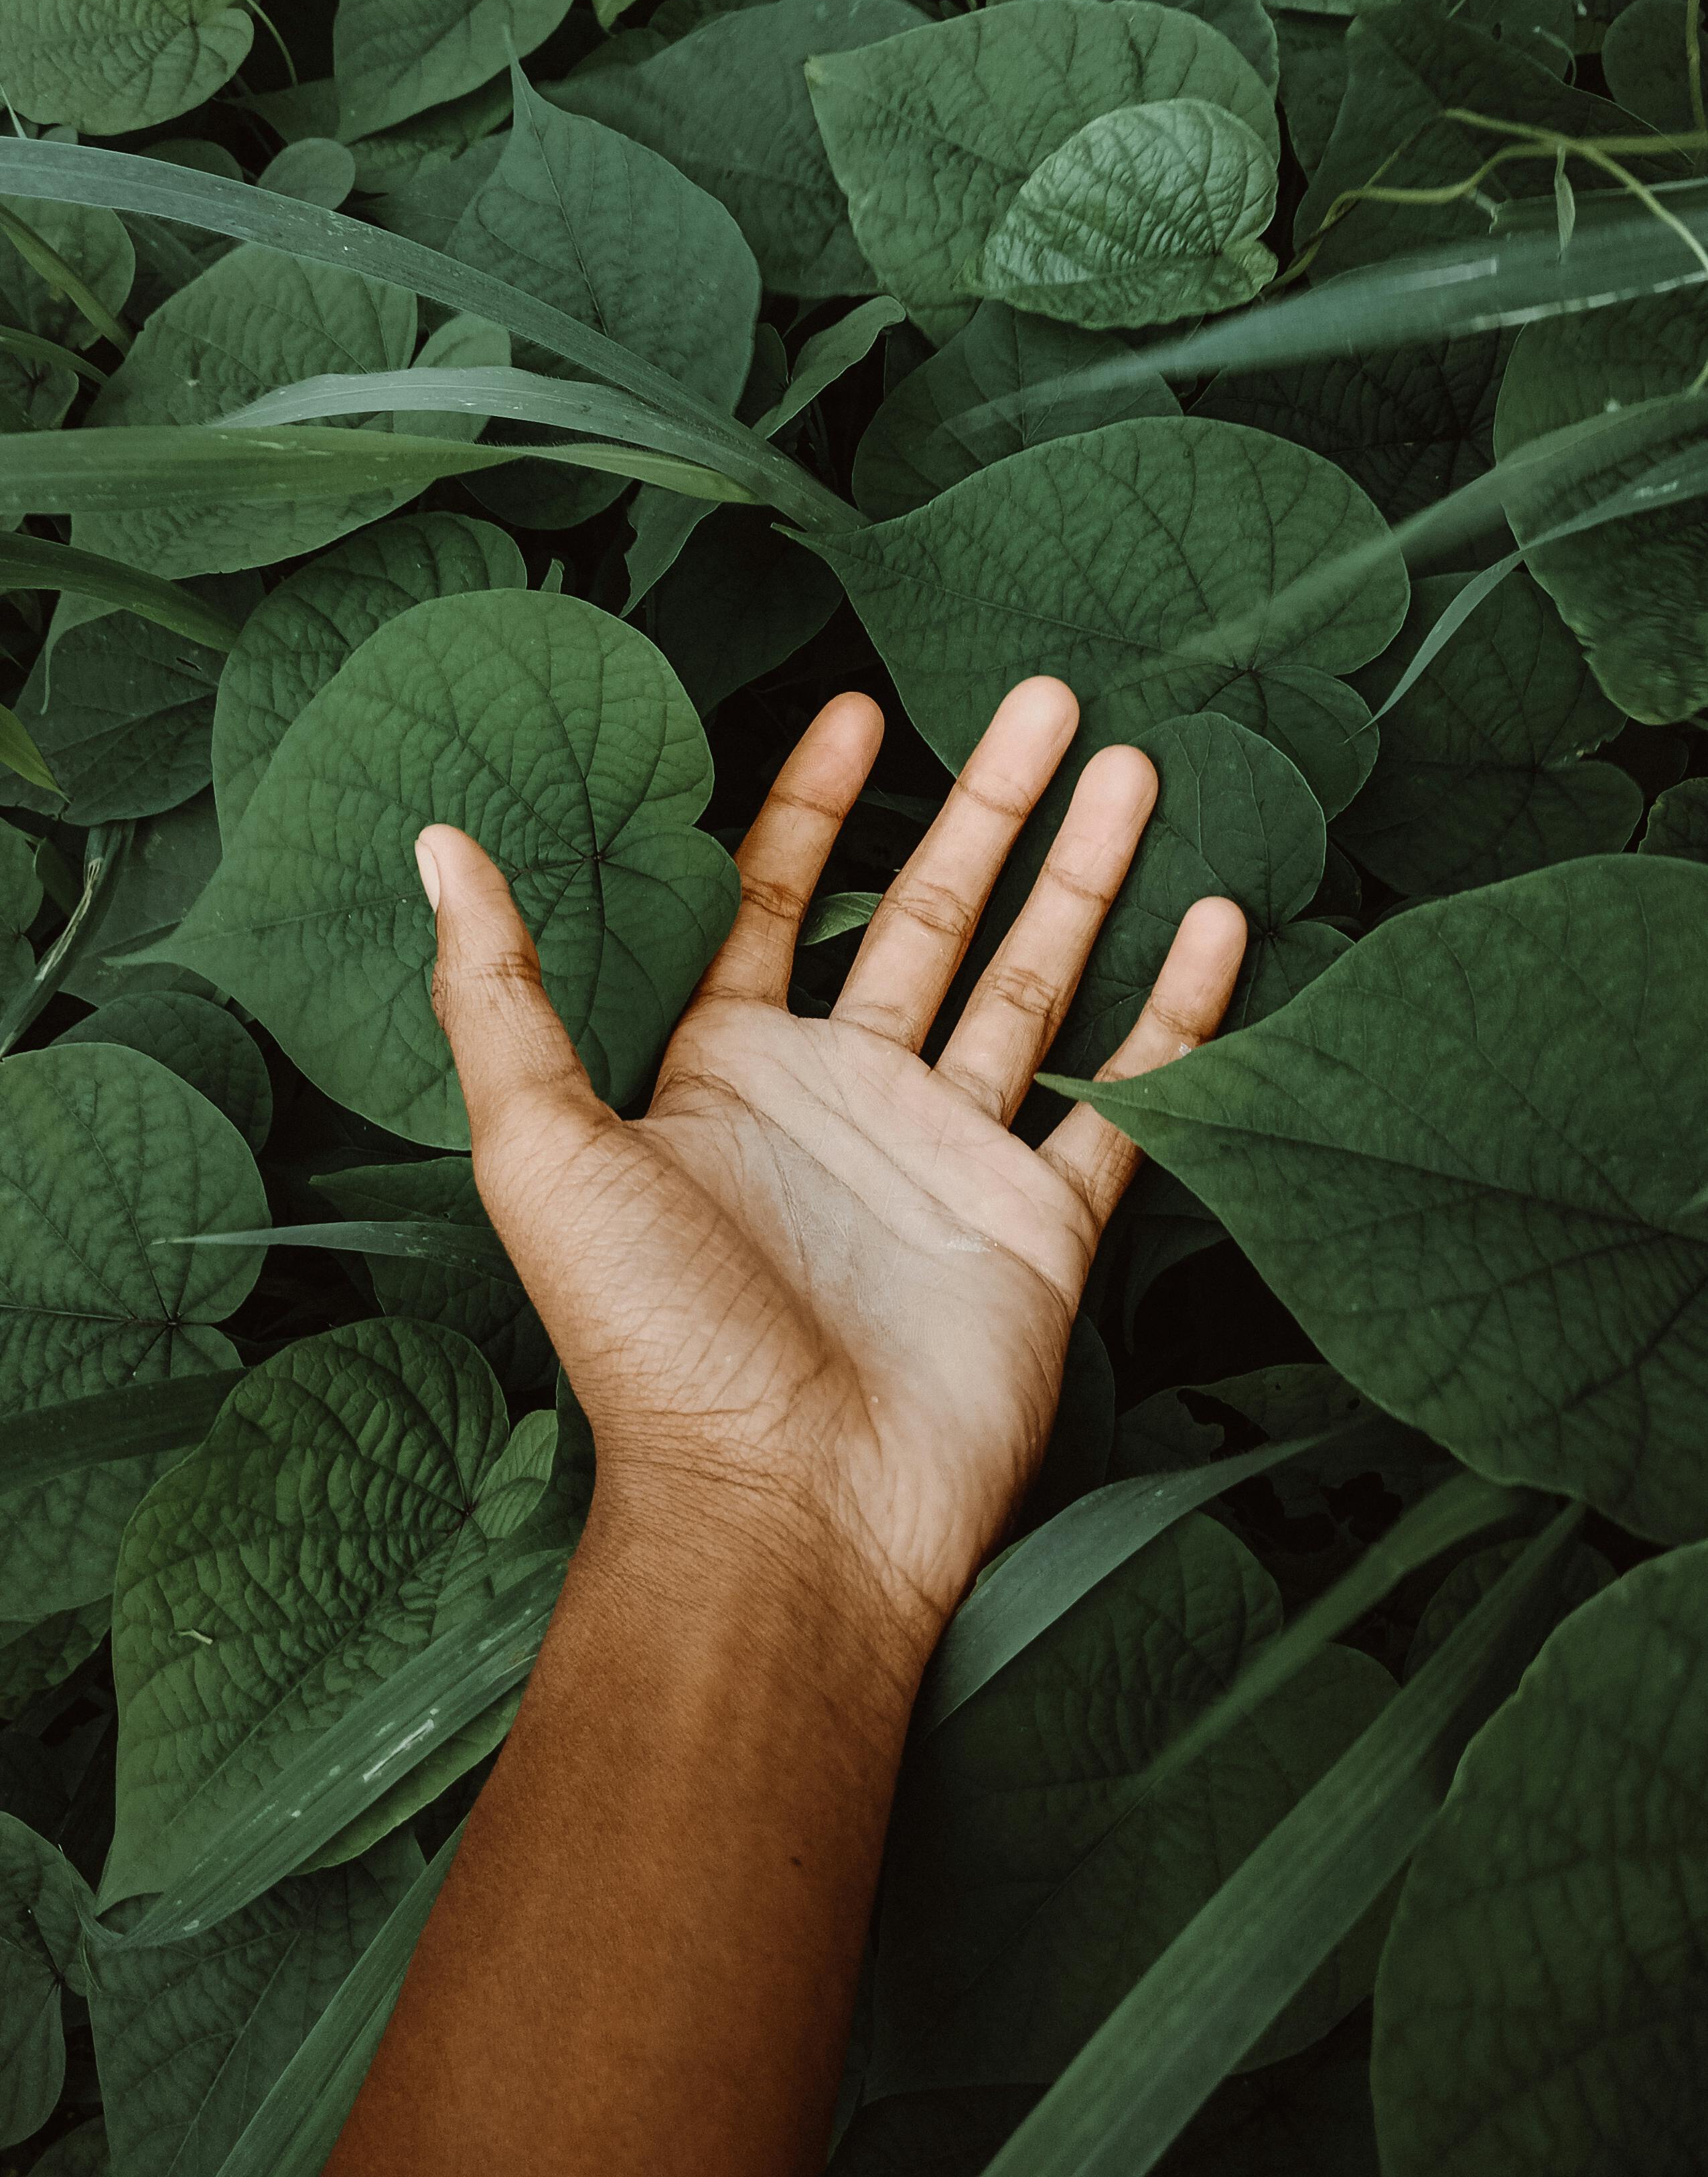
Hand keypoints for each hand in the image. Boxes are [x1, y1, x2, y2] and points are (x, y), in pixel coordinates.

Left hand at [416, 678, 1245, 1682]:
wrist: (786, 1512)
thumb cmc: (652, 1338)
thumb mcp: (541, 1148)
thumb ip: (497, 992)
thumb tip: (437, 839)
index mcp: (731, 1075)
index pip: (782, 902)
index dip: (814, 805)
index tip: (863, 706)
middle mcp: (848, 1101)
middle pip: (935, 918)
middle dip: (990, 806)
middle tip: (1047, 694)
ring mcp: (953, 1158)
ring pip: (1037, 983)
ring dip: (1086, 876)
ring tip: (1137, 764)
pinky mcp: (1042, 1226)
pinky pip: (1125, 1099)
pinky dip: (1176, 1018)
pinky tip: (1219, 922)